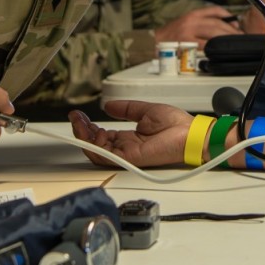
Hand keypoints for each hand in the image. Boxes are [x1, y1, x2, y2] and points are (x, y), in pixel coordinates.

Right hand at [70, 100, 194, 166]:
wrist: (190, 134)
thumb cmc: (176, 124)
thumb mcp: (145, 110)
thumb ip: (126, 109)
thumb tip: (108, 105)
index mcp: (129, 137)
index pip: (102, 136)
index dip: (89, 126)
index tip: (80, 115)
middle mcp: (126, 147)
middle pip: (96, 145)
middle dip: (81, 131)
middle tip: (75, 117)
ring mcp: (127, 154)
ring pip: (97, 152)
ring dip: (85, 138)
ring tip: (80, 123)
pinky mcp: (131, 159)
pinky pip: (107, 157)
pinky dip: (97, 147)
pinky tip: (95, 132)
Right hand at [154, 6, 240, 45]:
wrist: (154, 42)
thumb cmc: (173, 35)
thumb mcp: (187, 22)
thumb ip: (203, 22)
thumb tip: (225, 26)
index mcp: (193, 14)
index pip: (215, 10)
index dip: (228, 16)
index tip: (236, 24)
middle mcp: (191, 22)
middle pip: (217, 24)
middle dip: (231, 31)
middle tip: (240, 37)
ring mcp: (189, 33)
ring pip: (213, 34)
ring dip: (226, 39)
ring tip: (234, 44)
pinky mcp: (187, 45)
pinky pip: (205, 46)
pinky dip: (215, 48)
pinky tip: (221, 50)